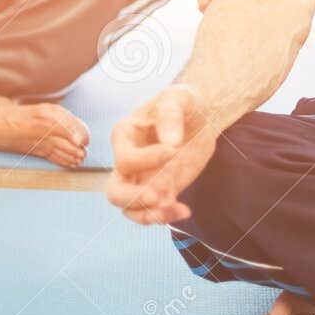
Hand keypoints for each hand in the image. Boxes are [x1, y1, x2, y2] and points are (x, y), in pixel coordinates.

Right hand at [105, 86, 217, 224]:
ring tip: (177, 207)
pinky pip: (153, 212)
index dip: (146, 159)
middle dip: (133, 199)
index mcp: (124, 136)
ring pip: (130, 209)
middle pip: (115, 192)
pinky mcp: (159, 191)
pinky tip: (185, 210)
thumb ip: (170, 115)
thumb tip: (170, 143)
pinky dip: (166, 216)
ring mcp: (141, 179)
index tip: (174, 150)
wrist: (199, 118)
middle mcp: (127, 161)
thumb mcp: (178, 98)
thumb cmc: (183, 103)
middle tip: (157, 197)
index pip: (125, 159)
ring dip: (150, 214)